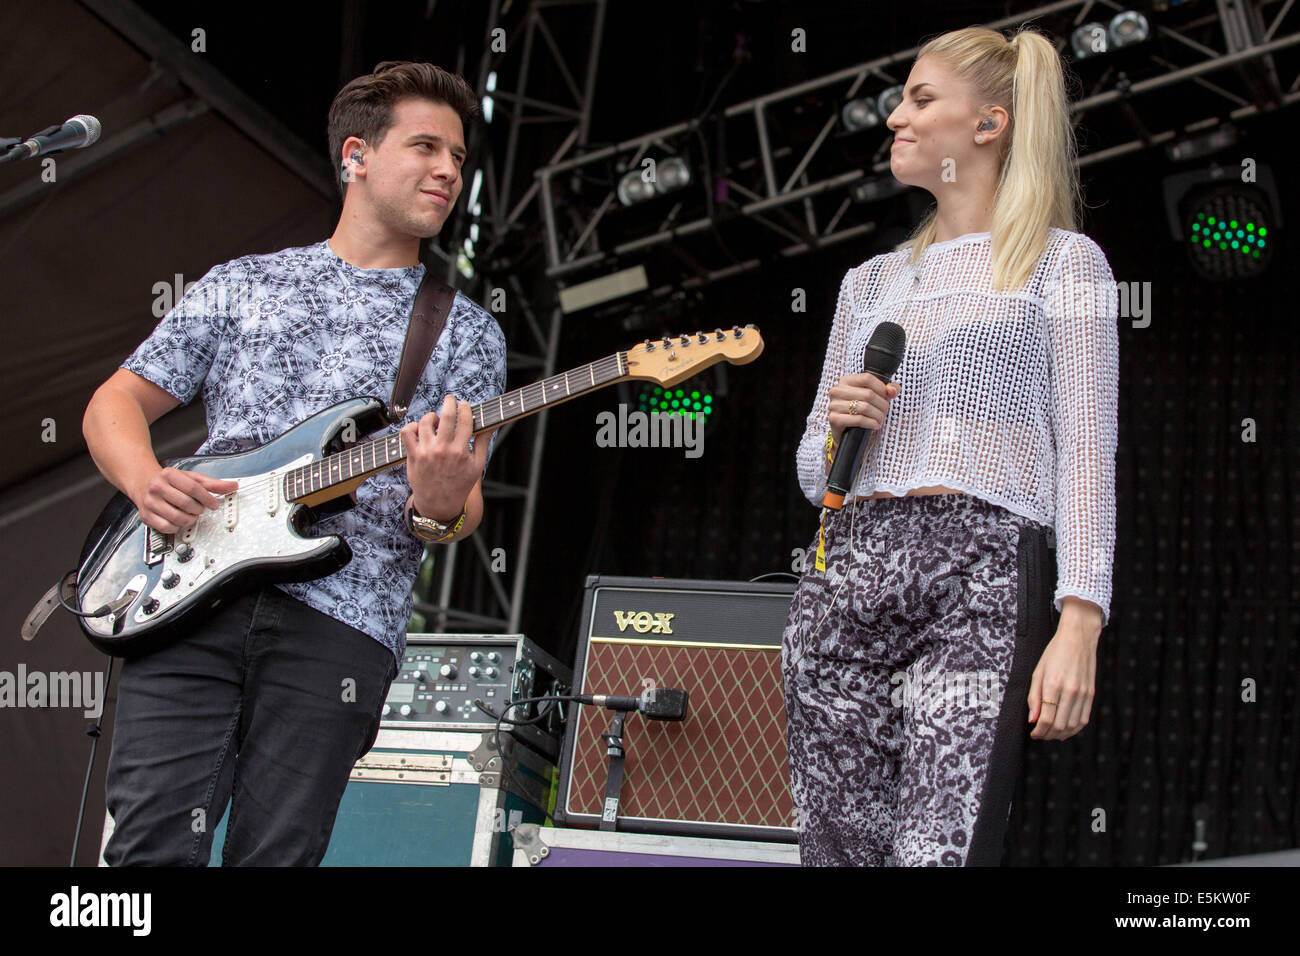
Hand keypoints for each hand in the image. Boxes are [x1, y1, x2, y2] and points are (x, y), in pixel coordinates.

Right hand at [132, 467, 238, 533]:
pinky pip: (167, 527)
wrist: (144, 482)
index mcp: (169, 475)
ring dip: (190, 519)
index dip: (207, 498)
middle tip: (200, 509)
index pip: (193, 488)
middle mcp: (157, 487)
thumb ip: (212, 483)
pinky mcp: (146, 516)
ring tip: (191, 514)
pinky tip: (179, 520)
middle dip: (198, 509)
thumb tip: (232, 486)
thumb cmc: (170, 481)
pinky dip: (177, 526)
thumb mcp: (191, 478)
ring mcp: (150, 502)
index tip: (213, 504)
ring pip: (178, 518)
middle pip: (186, 504)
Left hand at [402, 394, 495, 520]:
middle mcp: (443, 450)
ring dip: (431, 416)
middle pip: (446, 416)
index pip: (464, 420)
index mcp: (461, 451)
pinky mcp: (413, 456)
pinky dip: (412, 426)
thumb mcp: (477, 466)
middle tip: (450, 399)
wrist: (438, 504)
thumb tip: (491, 425)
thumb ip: (483, 443)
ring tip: (435, 419)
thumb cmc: (459, 485)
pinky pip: (407, 432)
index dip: (465, 408)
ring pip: (425, 421)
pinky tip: (419, 429)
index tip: (464, 405)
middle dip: (449, 402)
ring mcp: (426, 452)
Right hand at [827, 373, 900, 444]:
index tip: (886, 397)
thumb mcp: (874, 397)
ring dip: (877, 415)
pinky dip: (871, 423)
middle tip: (885, 412)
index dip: (881, 388)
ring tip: (881, 420)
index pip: (867, 378)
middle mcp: (837, 391)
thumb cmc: (860, 411)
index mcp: (846, 381)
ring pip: (864, 407)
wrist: (845, 431)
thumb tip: (892, 390)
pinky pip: (858, 419)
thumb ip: (888, 390)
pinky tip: (875, 425)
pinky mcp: (834, 419)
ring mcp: (834, 405)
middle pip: (868, 394)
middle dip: (882, 405)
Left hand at [1027, 599, 1101, 739]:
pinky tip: (1066, 729)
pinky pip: (1084, 719)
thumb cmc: (1055, 653)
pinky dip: (1075, 729)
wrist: (1078, 639)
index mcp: (1053, 684)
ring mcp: (1083, 693)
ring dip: (1061, 734)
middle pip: (1059, 725)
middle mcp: (1070, 691)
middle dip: (1048, 735)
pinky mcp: (1091, 694)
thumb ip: (1034, 697)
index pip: (1046, 718)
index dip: (1039, 731)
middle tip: (1040, 735)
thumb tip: (1032, 719)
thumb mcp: (1038, 672)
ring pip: (1073, 725)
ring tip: (1051, 734)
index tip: (1033, 733)